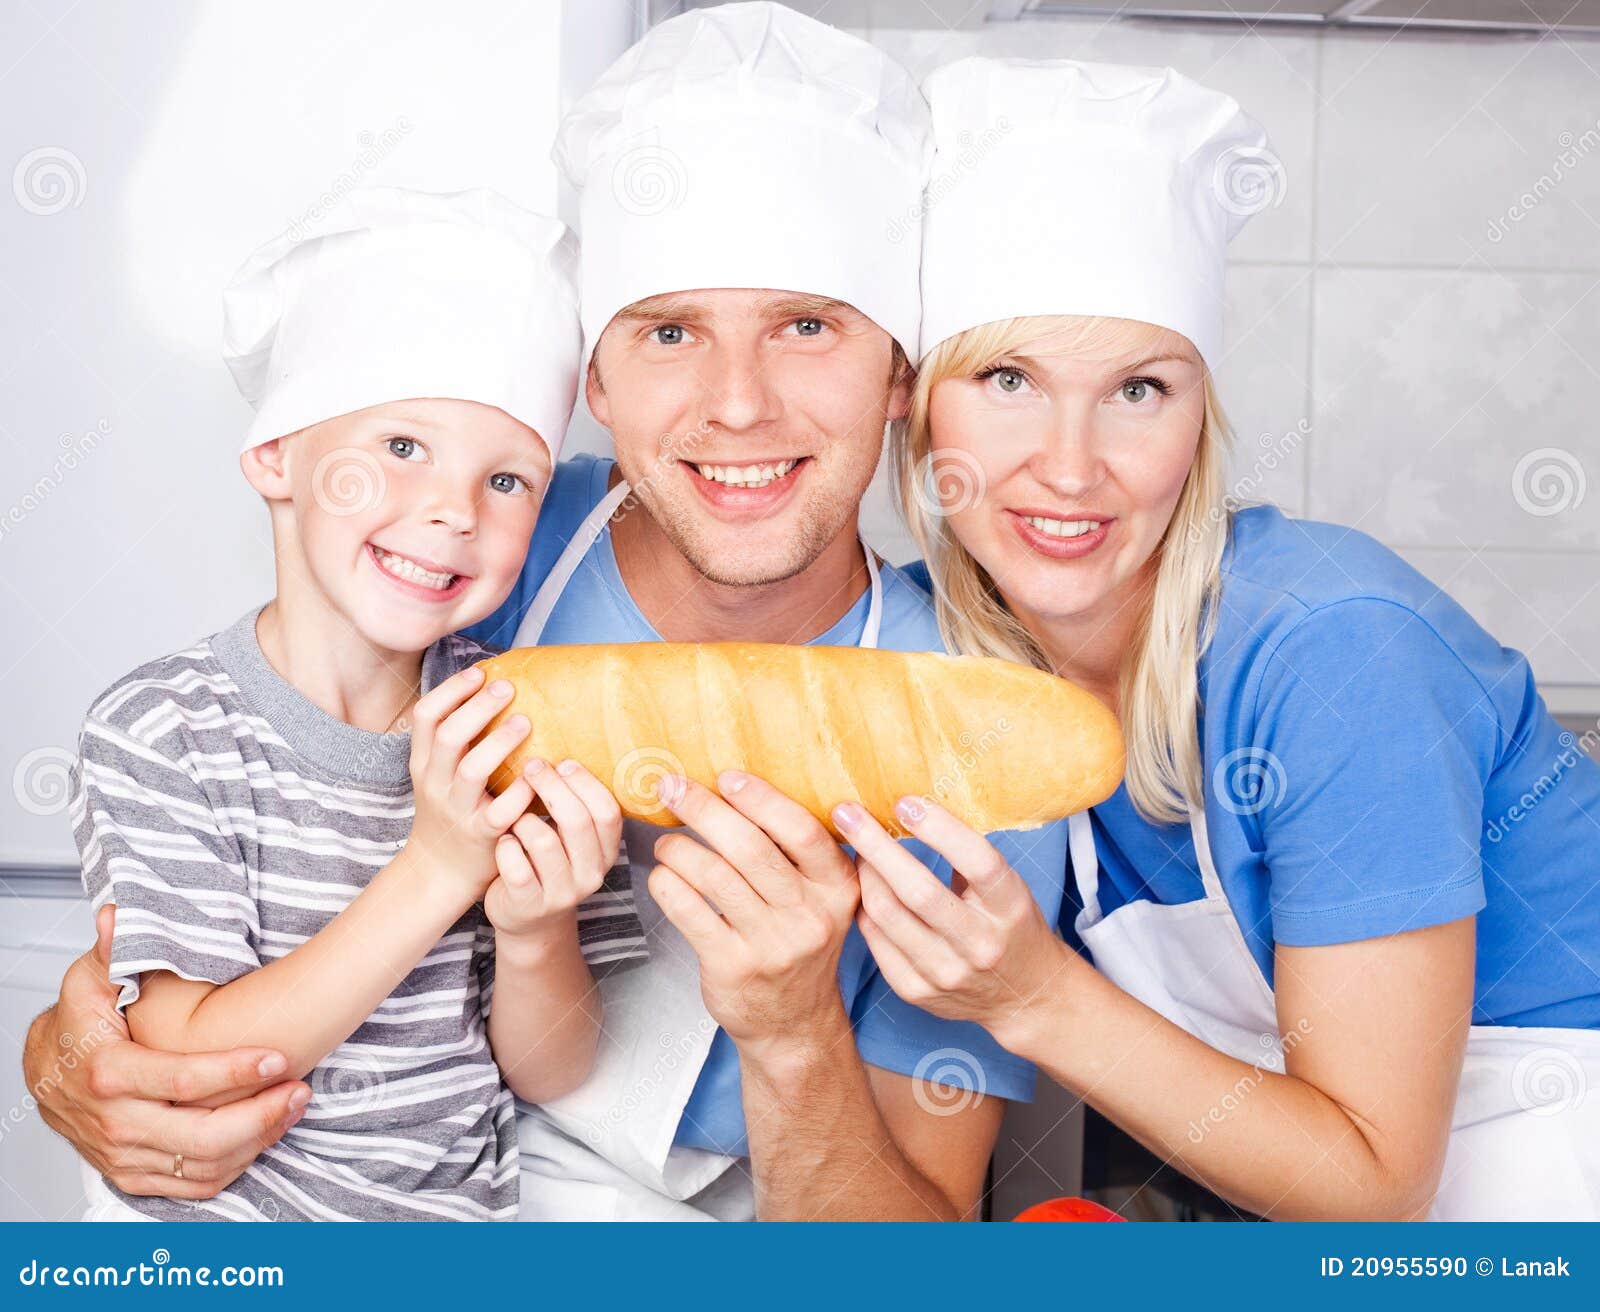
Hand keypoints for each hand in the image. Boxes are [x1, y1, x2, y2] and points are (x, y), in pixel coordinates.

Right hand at [26, 905, 309, 1199]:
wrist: (43, 1074)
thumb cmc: (76, 1025)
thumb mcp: (89, 981)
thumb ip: (115, 950)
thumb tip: (119, 915)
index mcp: (108, 1074)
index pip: (182, 1081)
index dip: (234, 1072)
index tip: (278, 1057)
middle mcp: (116, 1123)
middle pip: (200, 1136)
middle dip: (259, 1115)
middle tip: (300, 1090)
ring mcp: (124, 1155)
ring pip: (202, 1164)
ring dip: (257, 1140)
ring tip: (294, 1106)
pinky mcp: (134, 1174)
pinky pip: (193, 1184)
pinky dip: (236, 1164)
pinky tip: (266, 1133)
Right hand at [406, 665, 537, 902]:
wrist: (441, 870)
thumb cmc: (451, 809)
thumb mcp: (439, 772)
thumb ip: (455, 739)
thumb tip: (490, 687)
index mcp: (424, 762)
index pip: (426, 716)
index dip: (451, 690)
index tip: (479, 673)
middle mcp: (435, 783)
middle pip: (449, 736)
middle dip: (478, 707)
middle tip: (508, 688)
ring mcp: (456, 810)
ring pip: (472, 770)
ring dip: (500, 742)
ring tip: (525, 721)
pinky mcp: (481, 835)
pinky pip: (500, 811)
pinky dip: (519, 791)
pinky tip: (535, 775)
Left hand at [485, 758, 622, 942]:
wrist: (527, 919)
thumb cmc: (545, 863)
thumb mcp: (570, 839)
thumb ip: (575, 805)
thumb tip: (562, 751)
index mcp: (607, 852)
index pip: (608, 811)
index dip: (586, 782)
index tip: (563, 761)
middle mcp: (591, 874)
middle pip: (577, 820)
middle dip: (551, 786)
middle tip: (530, 766)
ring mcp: (562, 892)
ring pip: (543, 840)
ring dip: (523, 819)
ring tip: (514, 815)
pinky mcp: (530, 904)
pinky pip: (515, 866)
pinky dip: (505, 847)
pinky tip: (502, 841)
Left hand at [647, 772, 858, 1053]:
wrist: (793, 1023)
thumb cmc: (798, 942)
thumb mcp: (821, 900)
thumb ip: (798, 853)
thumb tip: (741, 787)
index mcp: (838, 888)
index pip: (802, 831)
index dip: (762, 799)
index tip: (727, 777)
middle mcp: (810, 916)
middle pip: (751, 848)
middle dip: (705, 810)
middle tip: (672, 787)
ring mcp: (772, 945)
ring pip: (715, 877)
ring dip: (679, 849)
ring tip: (666, 842)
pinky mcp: (733, 967)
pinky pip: (690, 912)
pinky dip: (668, 885)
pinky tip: (662, 876)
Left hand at [836, 795, 1072, 1048]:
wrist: (1024, 996)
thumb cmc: (1011, 925)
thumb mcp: (1009, 888)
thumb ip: (968, 855)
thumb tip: (915, 804)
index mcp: (1010, 908)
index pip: (978, 862)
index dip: (940, 829)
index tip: (905, 802)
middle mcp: (980, 944)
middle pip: (918, 890)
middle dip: (875, 845)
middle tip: (848, 812)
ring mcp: (946, 973)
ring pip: (887, 914)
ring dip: (864, 872)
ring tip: (853, 844)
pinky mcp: (916, 990)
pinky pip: (875, 939)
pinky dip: (864, 905)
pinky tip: (861, 883)